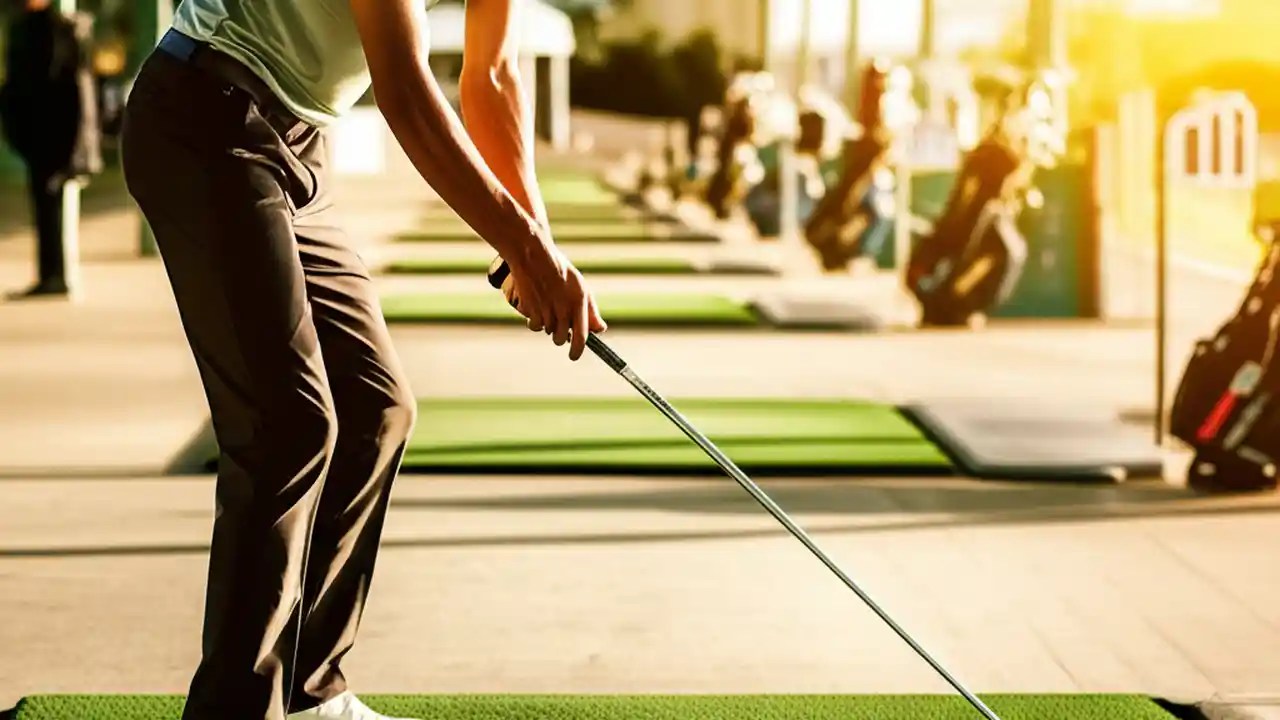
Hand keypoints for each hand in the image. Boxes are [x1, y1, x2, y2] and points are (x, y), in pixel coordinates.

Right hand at [501, 239, 606, 360]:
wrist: (533, 256)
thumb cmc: (559, 270)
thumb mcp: (581, 287)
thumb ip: (591, 311)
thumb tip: (601, 330)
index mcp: (579, 301)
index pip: (582, 336)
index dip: (578, 350)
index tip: (574, 356)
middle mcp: (564, 308)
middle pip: (562, 338)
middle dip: (561, 336)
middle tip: (559, 323)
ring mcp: (547, 309)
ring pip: (548, 332)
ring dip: (548, 325)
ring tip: (547, 306)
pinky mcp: (531, 309)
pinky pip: (534, 326)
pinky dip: (535, 321)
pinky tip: (537, 307)